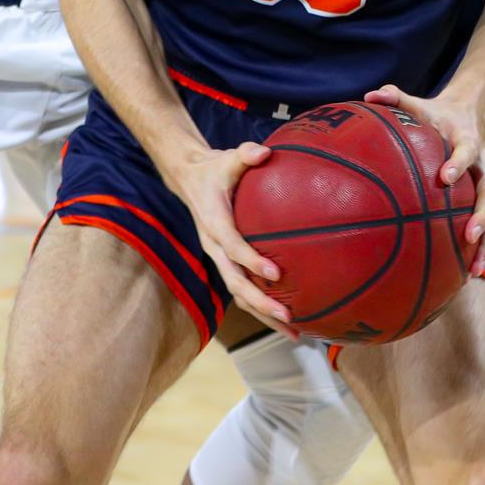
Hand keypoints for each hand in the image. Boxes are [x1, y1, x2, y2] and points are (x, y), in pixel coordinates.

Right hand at [167, 140, 295, 335]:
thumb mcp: (227, 157)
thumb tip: (265, 151)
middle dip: (261, 303)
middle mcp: (214, 247)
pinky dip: (263, 306)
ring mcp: (219, 258)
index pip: (233, 246)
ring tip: (294, 332)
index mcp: (214, 224)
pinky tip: (288, 317)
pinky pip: (243, 289)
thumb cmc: (215, 169)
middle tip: (289, 316)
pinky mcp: (226, 263)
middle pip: (235, 283)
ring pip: (238, 294)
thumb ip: (245, 154)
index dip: (252, 260)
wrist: (190, 180)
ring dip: (264, 315)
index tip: (276, 273)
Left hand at [364, 85, 484, 274]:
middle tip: (468, 234)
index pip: (466, 151)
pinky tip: (466, 274)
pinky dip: (481, 250)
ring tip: (473, 269)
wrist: (467, 116)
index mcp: (467, 141)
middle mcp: (482, 167)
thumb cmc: (435, 116)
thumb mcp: (418, 104)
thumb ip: (396, 98)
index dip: (458, 164)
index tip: (445, 178)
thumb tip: (370, 94)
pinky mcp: (484, 201)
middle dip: (482, 215)